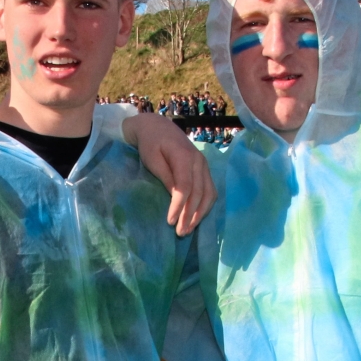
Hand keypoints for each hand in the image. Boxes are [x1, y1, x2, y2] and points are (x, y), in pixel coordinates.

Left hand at [124, 113, 214, 234]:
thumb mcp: (152, 159)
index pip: (185, 187)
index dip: (179, 206)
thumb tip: (175, 197)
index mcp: (185, 157)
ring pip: (209, 194)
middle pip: (199, 193)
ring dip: (200, 214)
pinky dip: (205, 206)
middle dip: (190, 215)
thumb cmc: (150, 143)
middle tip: (180, 233)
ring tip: (188, 229)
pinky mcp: (204, 170)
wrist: (157, 127)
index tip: (170, 221)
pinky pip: (210, 191)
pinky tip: (196, 217)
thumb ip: (165, 177)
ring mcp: (204, 166)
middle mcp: (199, 162)